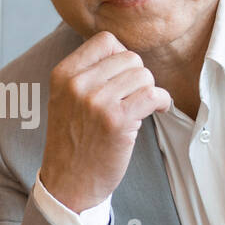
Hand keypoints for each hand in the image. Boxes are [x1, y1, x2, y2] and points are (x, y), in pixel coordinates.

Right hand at [38, 31, 170, 212]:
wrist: (68, 184)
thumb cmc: (73, 143)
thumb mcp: (65, 99)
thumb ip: (86, 74)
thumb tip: (123, 51)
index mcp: (63, 74)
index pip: (105, 40)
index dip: (121, 56)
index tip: (122, 77)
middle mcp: (77, 84)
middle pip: (129, 57)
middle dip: (137, 77)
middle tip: (132, 98)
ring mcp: (96, 102)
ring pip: (143, 75)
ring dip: (149, 91)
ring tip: (140, 108)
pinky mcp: (117, 121)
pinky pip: (152, 94)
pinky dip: (161, 101)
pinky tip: (157, 110)